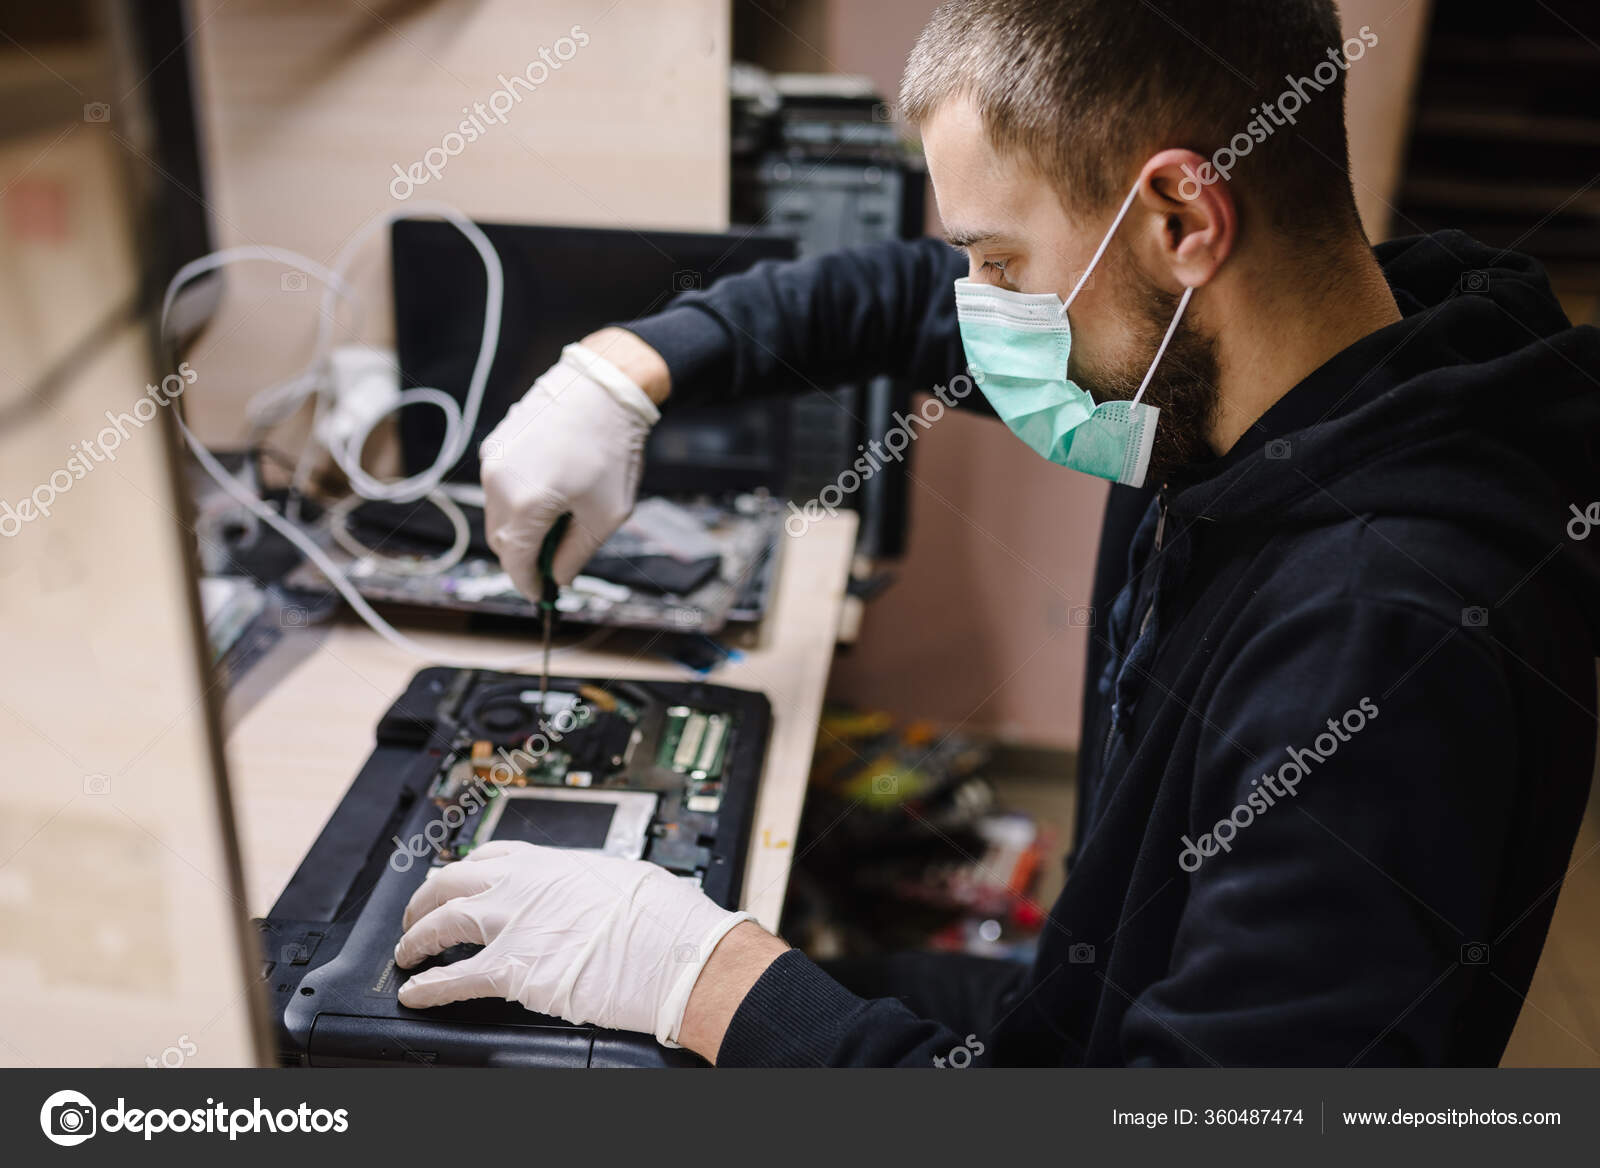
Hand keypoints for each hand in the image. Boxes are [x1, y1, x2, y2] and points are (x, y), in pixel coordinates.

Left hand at [394, 840, 755, 1047]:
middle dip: (426, 899)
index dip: (463, 870)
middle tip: (416, 914)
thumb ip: (589, 882)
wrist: (677, 954)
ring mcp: (514, 925)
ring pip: (442, 924)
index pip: (490, 856)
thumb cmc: (664, 918)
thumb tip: (589, 892)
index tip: (454, 878)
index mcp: (552, 862)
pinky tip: (416, 993)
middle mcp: (524, 886)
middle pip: (452, 882)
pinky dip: (429, 987)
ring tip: (406, 953)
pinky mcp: (512, 970)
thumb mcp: (624, 876)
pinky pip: (455, 978)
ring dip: (417, 939)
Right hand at [479, 337, 662, 590]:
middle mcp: (498, 481)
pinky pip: (500, 486)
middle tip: (553, 564)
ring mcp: (493, 459)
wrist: (605, 385)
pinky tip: (551, 494)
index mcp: (524, 503)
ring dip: (521, 528)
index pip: (515, 560)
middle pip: (501, 539)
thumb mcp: (607, 514)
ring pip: (498, 513)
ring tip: (559, 523)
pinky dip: (518, 501)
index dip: (528, 583)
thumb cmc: (612, 446)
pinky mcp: (497, 443)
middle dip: (524, 558)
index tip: (541, 595)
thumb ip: (577, 553)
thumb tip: (559, 577)